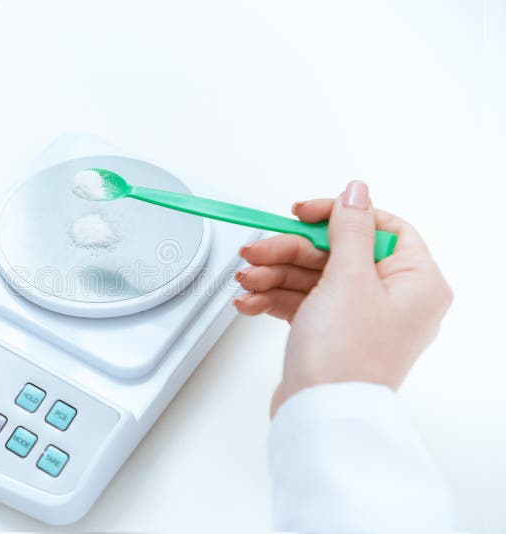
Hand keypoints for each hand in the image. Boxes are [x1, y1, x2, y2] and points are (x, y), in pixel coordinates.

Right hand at [233, 181, 451, 416]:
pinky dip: (273, 299)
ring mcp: (358, 317)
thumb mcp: (349, 278)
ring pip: (311, 277)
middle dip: (288, 252)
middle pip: (334, 252)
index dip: (338, 215)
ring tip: (245, 280)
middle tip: (255, 251)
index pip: (380, 228)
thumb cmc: (347, 358)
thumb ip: (350, 229)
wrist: (320, 415)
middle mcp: (391, 298)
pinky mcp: (330, 333)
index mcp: (415, 281)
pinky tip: (249, 301)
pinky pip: (301, 302)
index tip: (302, 213)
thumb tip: (357, 191)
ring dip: (273, 275)